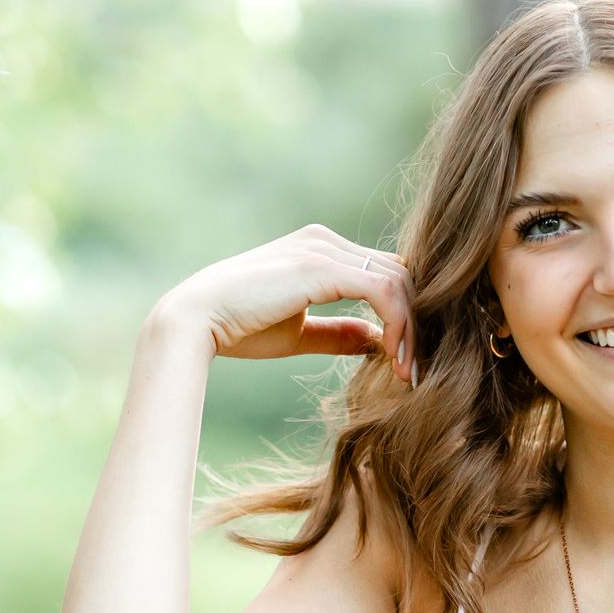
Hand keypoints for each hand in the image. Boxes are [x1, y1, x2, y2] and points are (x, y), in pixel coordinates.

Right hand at [146, 223, 417, 382]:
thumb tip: (379, 342)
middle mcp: (326, 241)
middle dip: (417, 323)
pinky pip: (383, 292)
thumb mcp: (301, 333)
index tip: (408, 360)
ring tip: (407, 371)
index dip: (405, 314)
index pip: (384, 273)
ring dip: (411, 329)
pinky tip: (395, 358)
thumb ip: (340, 332)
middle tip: (417, 370)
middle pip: (399, 274)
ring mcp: (324, 248)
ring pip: (398, 282)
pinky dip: (398, 325)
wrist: (195, 321)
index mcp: (321, 250)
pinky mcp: (321, 266)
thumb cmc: (239, 328)